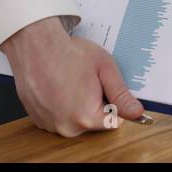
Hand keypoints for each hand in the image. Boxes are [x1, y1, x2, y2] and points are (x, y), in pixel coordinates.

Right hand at [0, 16, 144, 135]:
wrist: (35, 44)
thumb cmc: (68, 53)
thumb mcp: (104, 69)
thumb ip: (121, 94)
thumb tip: (136, 112)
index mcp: (86, 117)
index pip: (113, 121)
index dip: (113, 103)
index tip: (106, 88)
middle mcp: (66, 127)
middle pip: (93, 121)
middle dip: (94, 104)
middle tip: (87, 81)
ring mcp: (50, 124)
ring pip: (74, 119)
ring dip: (76, 105)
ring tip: (70, 82)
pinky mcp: (38, 119)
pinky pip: (57, 116)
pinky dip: (60, 105)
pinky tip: (58, 86)